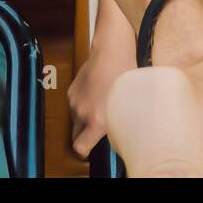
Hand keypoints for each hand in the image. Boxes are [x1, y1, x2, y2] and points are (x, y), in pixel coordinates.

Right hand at [68, 43, 135, 157]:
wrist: (112, 50)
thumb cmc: (125, 73)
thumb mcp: (131, 102)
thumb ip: (121, 122)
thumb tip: (123, 133)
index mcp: (97, 119)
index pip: (80, 148)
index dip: (85, 152)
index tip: (92, 150)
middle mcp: (82, 113)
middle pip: (76, 136)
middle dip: (85, 135)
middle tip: (100, 128)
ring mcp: (75, 101)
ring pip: (76, 120)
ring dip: (85, 118)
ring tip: (102, 105)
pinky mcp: (71, 91)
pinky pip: (75, 106)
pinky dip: (83, 105)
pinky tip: (97, 94)